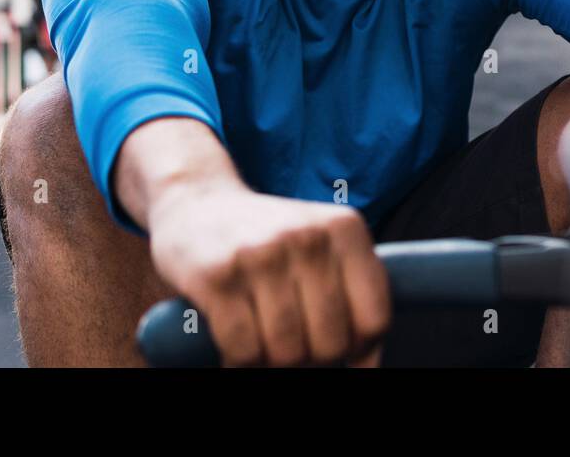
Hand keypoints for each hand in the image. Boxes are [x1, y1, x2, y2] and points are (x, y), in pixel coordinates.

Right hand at [147, 184, 390, 366]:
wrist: (194, 204)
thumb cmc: (266, 240)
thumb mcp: (320, 248)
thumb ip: (352, 296)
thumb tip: (368, 365)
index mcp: (344, 228)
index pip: (375, 318)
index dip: (359, 348)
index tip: (340, 348)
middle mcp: (307, 236)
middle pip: (331, 343)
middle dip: (313, 358)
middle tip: (293, 345)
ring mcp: (261, 255)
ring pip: (287, 353)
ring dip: (274, 363)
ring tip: (263, 343)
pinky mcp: (217, 277)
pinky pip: (244, 352)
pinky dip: (240, 364)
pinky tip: (234, 348)